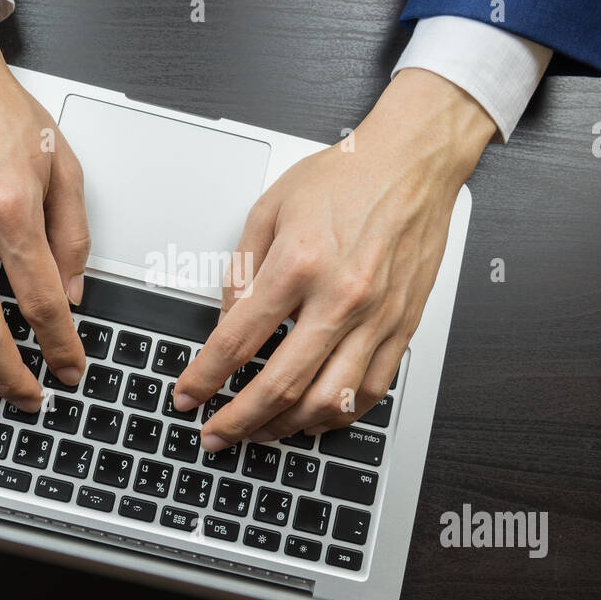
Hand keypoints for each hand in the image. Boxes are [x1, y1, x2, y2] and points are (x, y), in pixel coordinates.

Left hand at [172, 67, 495, 449]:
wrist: (412, 164)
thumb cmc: (345, 178)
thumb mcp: (269, 210)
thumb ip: (241, 272)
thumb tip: (225, 326)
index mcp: (299, 264)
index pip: (238, 341)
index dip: (205, 378)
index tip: (188, 396)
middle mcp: (340, 297)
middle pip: (280, 385)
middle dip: (238, 420)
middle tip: (215, 435)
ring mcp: (376, 318)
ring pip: (327, 401)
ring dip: (285, 428)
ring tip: (259, 432)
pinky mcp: (402, 327)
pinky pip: (370, 391)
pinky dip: (337, 416)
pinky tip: (312, 419)